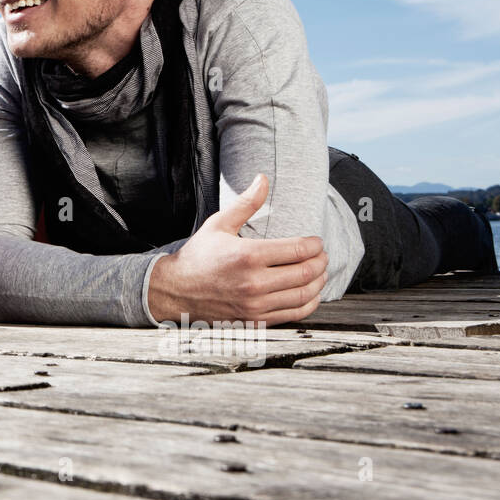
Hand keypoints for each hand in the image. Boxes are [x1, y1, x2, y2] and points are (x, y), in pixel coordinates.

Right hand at [147, 174, 326, 325]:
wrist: (177, 290)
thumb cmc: (198, 256)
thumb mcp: (219, 224)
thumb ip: (246, 203)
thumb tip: (263, 179)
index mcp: (248, 255)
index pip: (298, 250)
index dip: (315, 245)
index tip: (316, 242)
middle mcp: (254, 282)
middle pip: (306, 272)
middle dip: (321, 262)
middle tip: (322, 256)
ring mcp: (256, 304)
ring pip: (303, 294)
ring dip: (319, 282)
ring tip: (320, 273)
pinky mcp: (256, 320)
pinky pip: (294, 314)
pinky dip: (309, 303)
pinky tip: (311, 293)